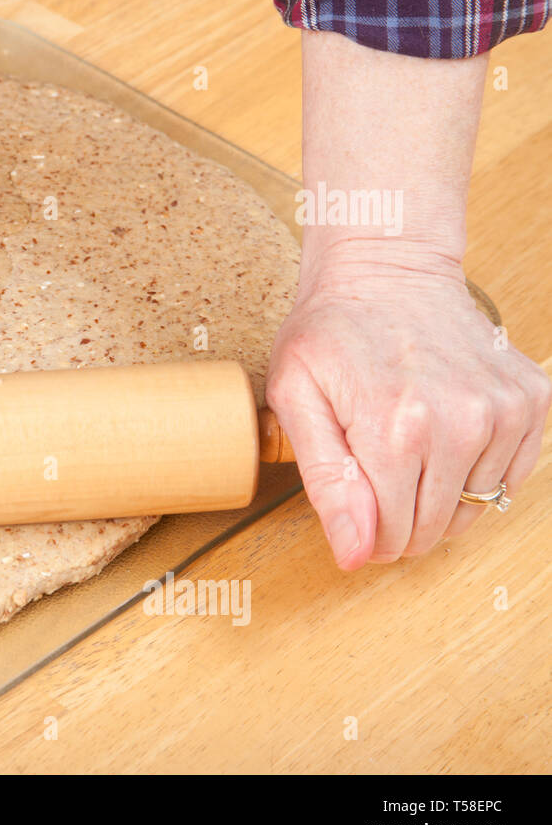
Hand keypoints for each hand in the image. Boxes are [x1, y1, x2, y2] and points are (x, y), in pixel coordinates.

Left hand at [265, 251, 549, 569]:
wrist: (387, 269)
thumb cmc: (331, 331)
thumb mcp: (296, 399)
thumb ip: (326, 482)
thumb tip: (355, 554)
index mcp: (398, 429)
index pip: (389, 536)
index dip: (364, 533)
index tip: (351, 506)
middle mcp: (463, 423)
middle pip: (434, 528)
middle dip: (399, 520)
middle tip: (373, 474)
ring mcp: (507, 412)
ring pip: (474, 508)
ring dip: (438, 494)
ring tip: (406, 446)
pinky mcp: (534, 401)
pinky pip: (510, 477)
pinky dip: (476, 471)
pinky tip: (443, 436)